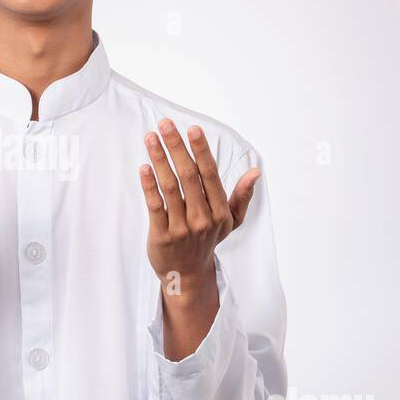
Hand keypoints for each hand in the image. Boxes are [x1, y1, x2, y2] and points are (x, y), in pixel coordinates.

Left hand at [139, 118, 259, 293]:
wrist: (187, 275)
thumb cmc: (208, 240)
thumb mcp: (231, 221)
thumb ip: (242, 196)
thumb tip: (255, 171)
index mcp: (220, 211)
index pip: (210, 175)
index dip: (201, 151)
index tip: (193, 129)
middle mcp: (203, 219)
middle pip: (188, 177)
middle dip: (177, 147)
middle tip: (165, 124)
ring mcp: (182, 229)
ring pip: (170, 188)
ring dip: (160, 160)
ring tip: (150, 138)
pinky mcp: (162, 237)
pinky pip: (155, 207)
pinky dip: (149, 186)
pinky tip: (143, 167)